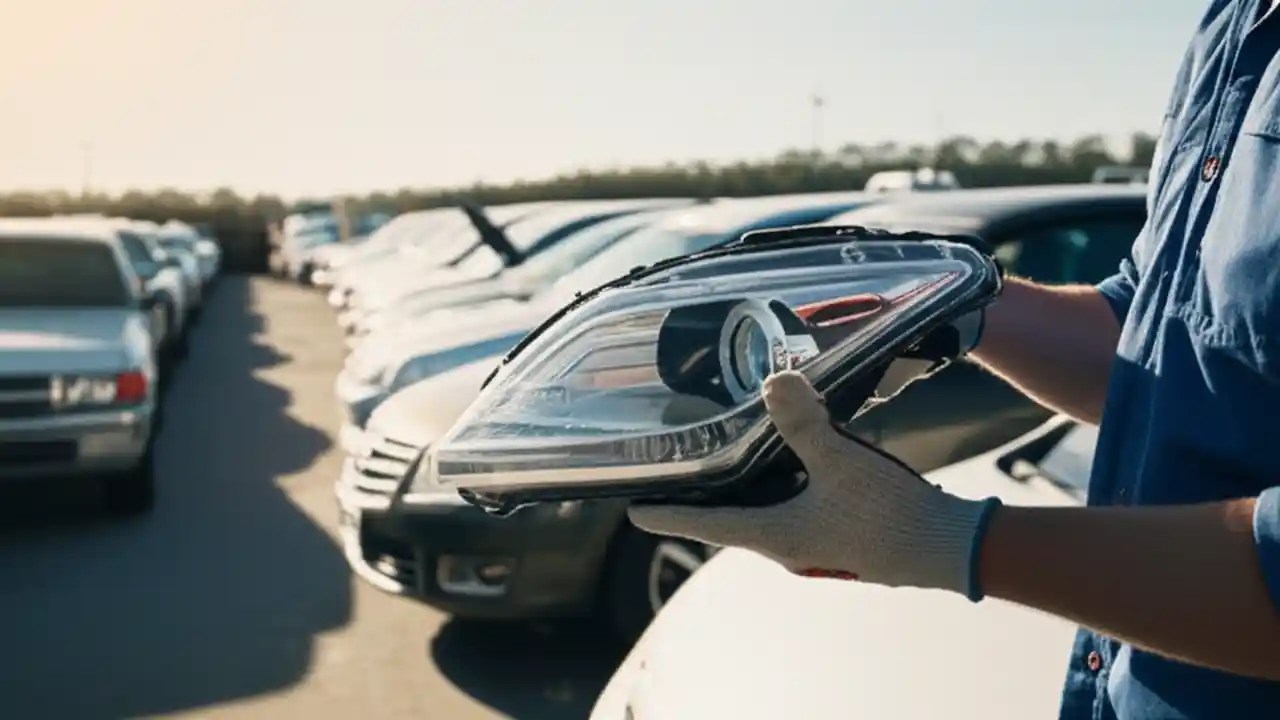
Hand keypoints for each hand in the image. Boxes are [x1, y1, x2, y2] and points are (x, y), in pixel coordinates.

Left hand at [629, 371, 1000, 599]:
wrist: (947, 548)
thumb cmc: (890, 516)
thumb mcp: (841, 462)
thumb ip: (805, 423)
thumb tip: (774, 382)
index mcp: (772, 535)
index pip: (701, 524)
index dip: (664, 514)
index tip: (631, 508)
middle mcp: (784, 545)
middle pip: (725, 517)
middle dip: (700, 493)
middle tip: (674, 466)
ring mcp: (810, 543)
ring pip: (759, 510)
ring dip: (739, 486)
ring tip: (720, 453)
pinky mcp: (834, 533)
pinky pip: (790, 505)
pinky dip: (776, 482)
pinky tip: (786, 456)